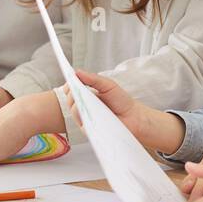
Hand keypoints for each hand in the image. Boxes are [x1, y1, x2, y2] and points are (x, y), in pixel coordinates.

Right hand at [70, 70, 184, 154]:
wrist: (133, 117)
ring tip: (85, 100)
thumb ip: (93, 79)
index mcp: (87, 94)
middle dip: (71, 93)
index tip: (70, 80)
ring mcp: (86, 118)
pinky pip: (81, 123)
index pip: (71, 89)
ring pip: (73, 111)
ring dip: (77, 104)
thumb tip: (77, 72)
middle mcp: (84, 106)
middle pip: (69, 99)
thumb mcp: (107, 85)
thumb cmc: (121, 101)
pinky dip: (83, 116)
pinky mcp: (89, 129)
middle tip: (77, 89)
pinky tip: (89, 111)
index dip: (69, 85)